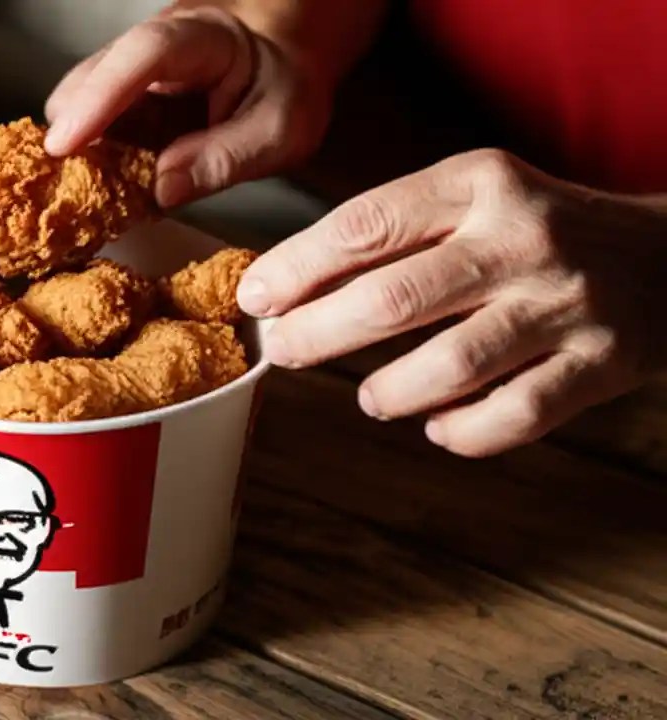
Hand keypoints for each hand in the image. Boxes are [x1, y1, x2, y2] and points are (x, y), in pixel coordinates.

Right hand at [43, 3, 331, 207]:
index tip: (64, 144)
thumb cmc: (289, 84)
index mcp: (200, 38)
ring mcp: (134, 68)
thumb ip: (225, 158)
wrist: (288, 55)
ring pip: (82, 100)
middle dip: (74, 130)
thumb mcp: (281, 129)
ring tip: (100, 190)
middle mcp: (154, 42)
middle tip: (77, 186)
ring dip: (84, 147)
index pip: (140, 56)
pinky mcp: (126, 94)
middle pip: (91, 76)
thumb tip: (162, 190)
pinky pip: (95, 120)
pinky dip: (96, 154)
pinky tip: (114, 182)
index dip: (98, 98)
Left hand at [238, 149, 666, 456]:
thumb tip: (285, 288)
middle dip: (320, 333)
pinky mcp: (600, 364)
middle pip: (394, 298)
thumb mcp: (470, 198)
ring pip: (452, 365)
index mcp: (479, 183)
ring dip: (390, 391)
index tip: (255, 297)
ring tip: (369, 397)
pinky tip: (437, 424)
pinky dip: (462, 431)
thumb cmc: (535, 229)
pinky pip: (513, 416)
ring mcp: (565, 304)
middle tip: (284, 352)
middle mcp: (522, 238)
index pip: (365, 225)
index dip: (297, 267)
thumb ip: (390, 232)